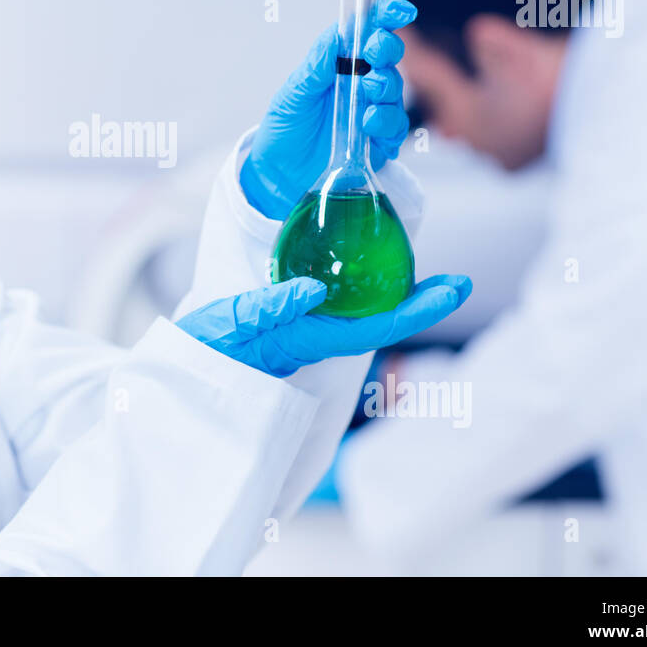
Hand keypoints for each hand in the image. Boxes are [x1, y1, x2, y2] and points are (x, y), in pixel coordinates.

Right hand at [175, 274, 471, 377]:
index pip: (376, 323)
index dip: (418, 308)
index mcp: (309, 337)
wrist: (189, 371)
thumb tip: (311, 292)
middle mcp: (316, 336)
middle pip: (380, 319)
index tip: (455, 289)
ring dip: (397, 296)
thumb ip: (271, 307)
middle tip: (457, 282)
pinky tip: (369, 274)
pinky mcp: (293, 322)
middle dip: (421, 302)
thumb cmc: (209, 349)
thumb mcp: (234, 324)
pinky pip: (338, 307)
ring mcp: (306, 331)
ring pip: (363, 315)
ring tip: (428, 279)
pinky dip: (362, 292)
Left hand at [241, 0, 416, 220]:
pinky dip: (388, 128)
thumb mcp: (293, 93)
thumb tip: (337, 35)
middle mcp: (359, 84)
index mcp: (338, 64)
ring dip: (387, 92)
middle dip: (387, 52)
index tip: (399, 12)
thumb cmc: (285, 128)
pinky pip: (395, 131)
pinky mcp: (376, 142)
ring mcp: (370, 112)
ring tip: (366, 103)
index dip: (386, 17)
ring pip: (396, 94)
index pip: (367, 32)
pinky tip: (370, 130)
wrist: (278, 174)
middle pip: (388, 59)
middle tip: (374, 58)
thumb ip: (316, 66)